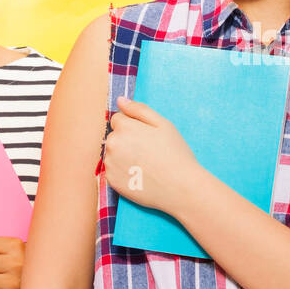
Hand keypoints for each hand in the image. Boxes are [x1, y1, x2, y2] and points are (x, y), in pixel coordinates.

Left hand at [102, 96, 200, 216]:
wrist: (180, 187)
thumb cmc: (175, 153)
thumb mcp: (163, 124)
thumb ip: (138, 110)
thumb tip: (120, 100)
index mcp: (124, 128)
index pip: (117, 119)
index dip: (132, 126)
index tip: (146, 136)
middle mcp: (112, 144)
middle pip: (114, 136)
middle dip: (126, 140)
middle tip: (147, 151)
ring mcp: (110, 164)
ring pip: (112, 153)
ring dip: (122, 155)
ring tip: (144, 164)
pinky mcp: (110, 180)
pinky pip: (112, 170)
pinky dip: (122, 171)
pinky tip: (138, 175)